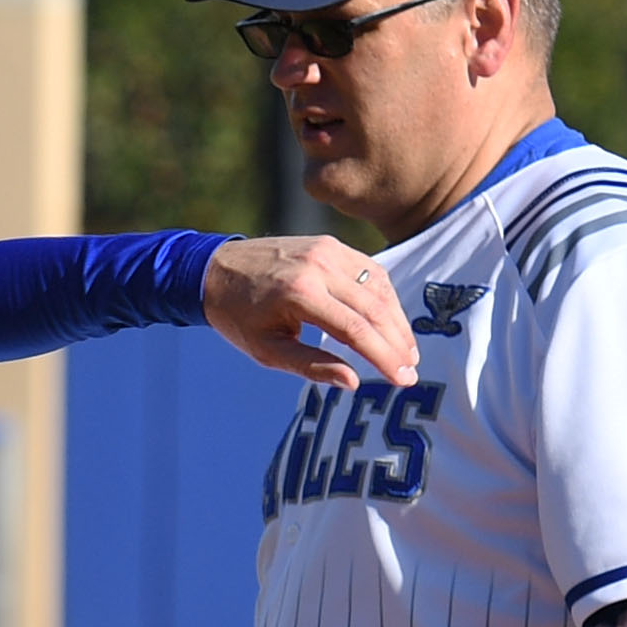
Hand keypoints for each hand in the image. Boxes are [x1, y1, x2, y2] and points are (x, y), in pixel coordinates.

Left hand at [204, 235, 418, 391]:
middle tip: (411, 371)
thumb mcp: (266, 350)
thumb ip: (310, 366)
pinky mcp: (332, 244)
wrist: (216, 269)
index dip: (384, 357)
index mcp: (300, 294)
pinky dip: (385, 298)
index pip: (356, 330)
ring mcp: (328, 250)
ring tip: (406, 352)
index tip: (404, 379)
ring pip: (379, 288)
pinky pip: (370, 271)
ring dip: (397, 321)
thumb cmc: (238, 317)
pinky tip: (391, 322)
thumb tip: (353, 382)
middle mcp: (319, 266)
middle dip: (397, 343)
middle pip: (374, 309)